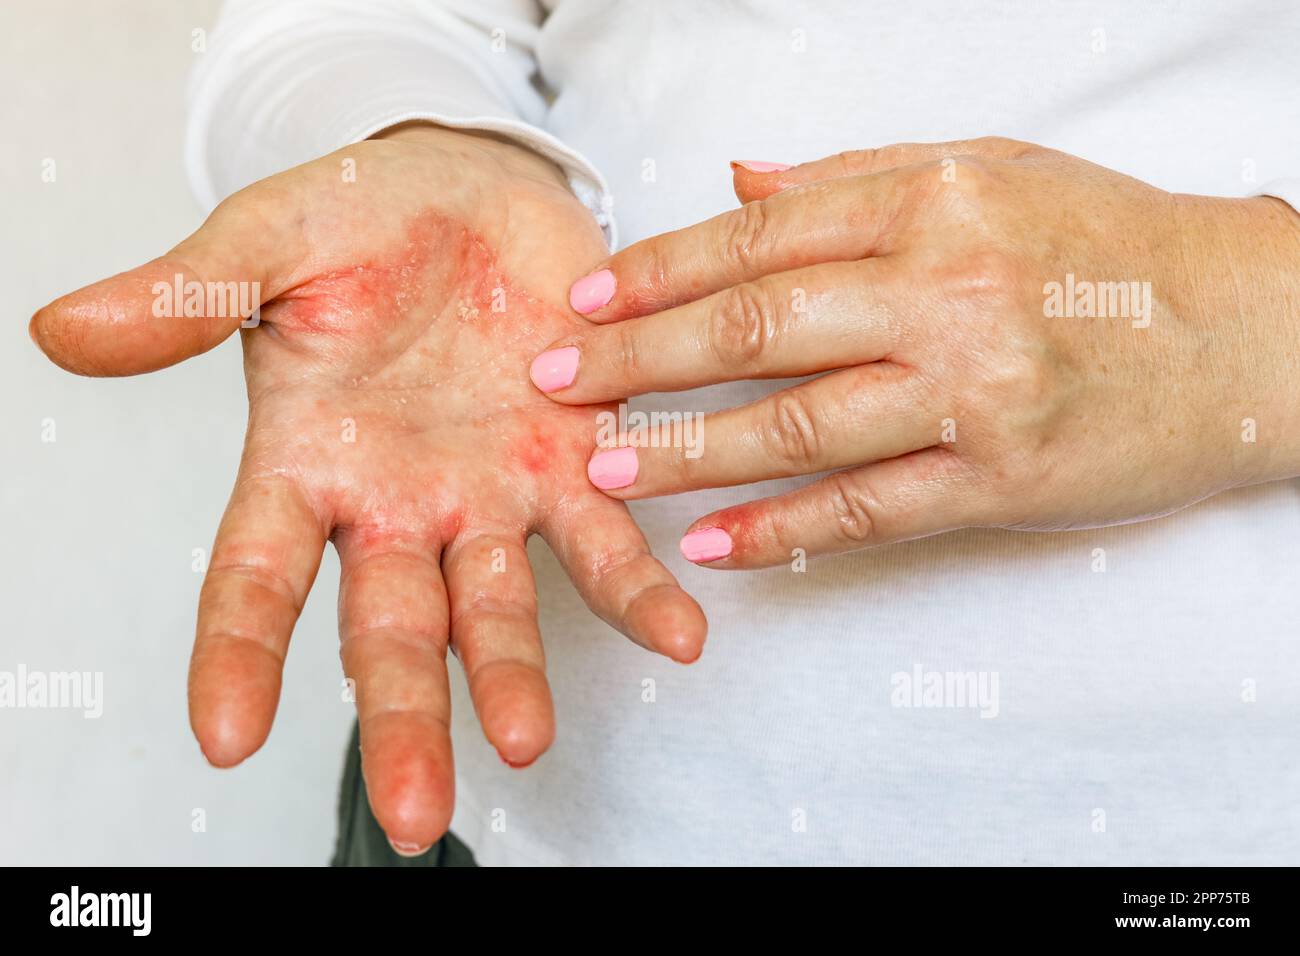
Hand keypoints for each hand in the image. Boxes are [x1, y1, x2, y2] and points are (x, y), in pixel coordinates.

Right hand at [29, 124, 705, 852]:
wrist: (476, 190)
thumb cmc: (362, 220)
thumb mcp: (270, 242)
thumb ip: (191, 293)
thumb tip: (66, 330)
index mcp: (309, 460)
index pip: (257, 575)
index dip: (239, 653)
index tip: (227, 735)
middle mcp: (398, 503)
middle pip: (390, 628)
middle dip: (402, 715)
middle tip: (416, 812)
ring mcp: (490, 494)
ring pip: (498, 606)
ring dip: (515, 674)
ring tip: (531, 739)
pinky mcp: (573, 463)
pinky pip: (608, 540)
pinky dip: (639, 588)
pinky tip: (679, 634)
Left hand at [529, 138, 1299, 567]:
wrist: (1251, 328)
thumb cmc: (1112, 244)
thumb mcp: (989, 169)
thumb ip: (854, 175)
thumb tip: (738, 178)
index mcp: (930, 201)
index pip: (756, 239)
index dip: (655, 274)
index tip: (583, 302)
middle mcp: (944, 289)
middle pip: (754, 331)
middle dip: (637, 362)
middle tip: (555, 388)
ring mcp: (971, 390)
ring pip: (796, 426)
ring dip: (687, 451)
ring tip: (606, 470)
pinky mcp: (1000, 478)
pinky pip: (867, 509)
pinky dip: (781, 529)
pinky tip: (712, 543)